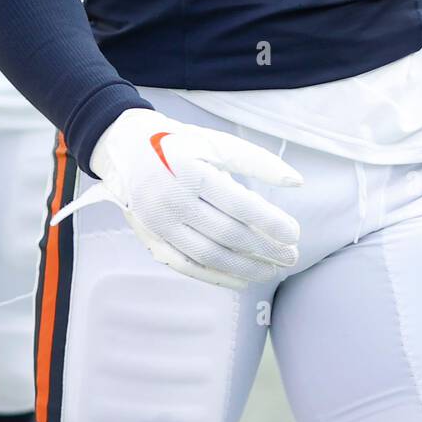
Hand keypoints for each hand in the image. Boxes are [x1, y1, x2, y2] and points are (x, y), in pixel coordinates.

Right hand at [85, 108, 302, 289]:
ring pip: (209, 255)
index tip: (295, 233)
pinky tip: (242, 279)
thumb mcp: (215, 142)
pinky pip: (187, 266)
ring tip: (272, 269)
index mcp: (189, 170)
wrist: (124, 149)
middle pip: (226, 234)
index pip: (239, 204)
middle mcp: (171, 200)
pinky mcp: (151, 240)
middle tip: (291, 256)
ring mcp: (159, 224)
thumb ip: (257, 161)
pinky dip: (217, 276)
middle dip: (264, 249)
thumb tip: (296, 181)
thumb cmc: (178, 143)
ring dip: (245, 267)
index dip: (269, 222)